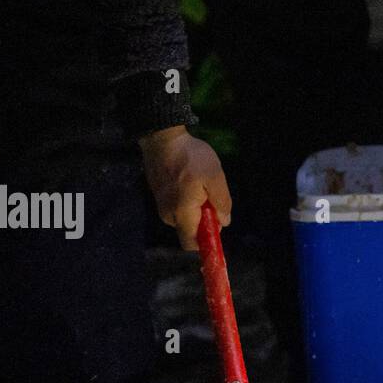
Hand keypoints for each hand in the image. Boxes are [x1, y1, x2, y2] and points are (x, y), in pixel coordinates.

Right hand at [139, 125, 232, 249]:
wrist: (162, 137)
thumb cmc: (190, 157)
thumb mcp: (215, 177)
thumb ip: (222, 202)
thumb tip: (224, 222)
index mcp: (182, 214)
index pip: (192, 244)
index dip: (207, 241)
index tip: (216, 224)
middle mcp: (168, 215)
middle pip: (190, 231)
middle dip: (204, 221)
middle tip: (210, 197)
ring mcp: (161, 205)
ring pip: (184, 218)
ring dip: (196, 208)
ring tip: (199, 185)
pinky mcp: (158, 196)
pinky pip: (176, 207)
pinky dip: (186, 201)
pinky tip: (189, 181)